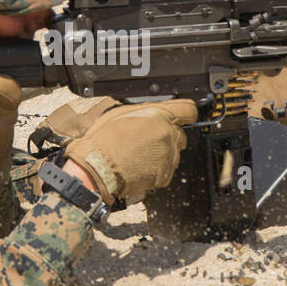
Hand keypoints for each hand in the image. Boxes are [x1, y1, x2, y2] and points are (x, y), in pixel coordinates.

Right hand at [63, 99, 197, 203]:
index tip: (183, 115)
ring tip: (139, 154)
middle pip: (180, 133)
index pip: (188, 110)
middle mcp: (167, 135)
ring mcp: (167, 156)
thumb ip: (146, 112)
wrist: (98, 168)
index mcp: (159, 116)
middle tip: (147, 138)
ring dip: (162, 152)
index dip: (185, 112)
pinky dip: (157, 168)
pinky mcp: (164, 174)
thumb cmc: (104, 141)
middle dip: (168, 134)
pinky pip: (166, 169)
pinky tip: (139, 165)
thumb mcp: (122, 113)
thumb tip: (154, 113)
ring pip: (174, 152)